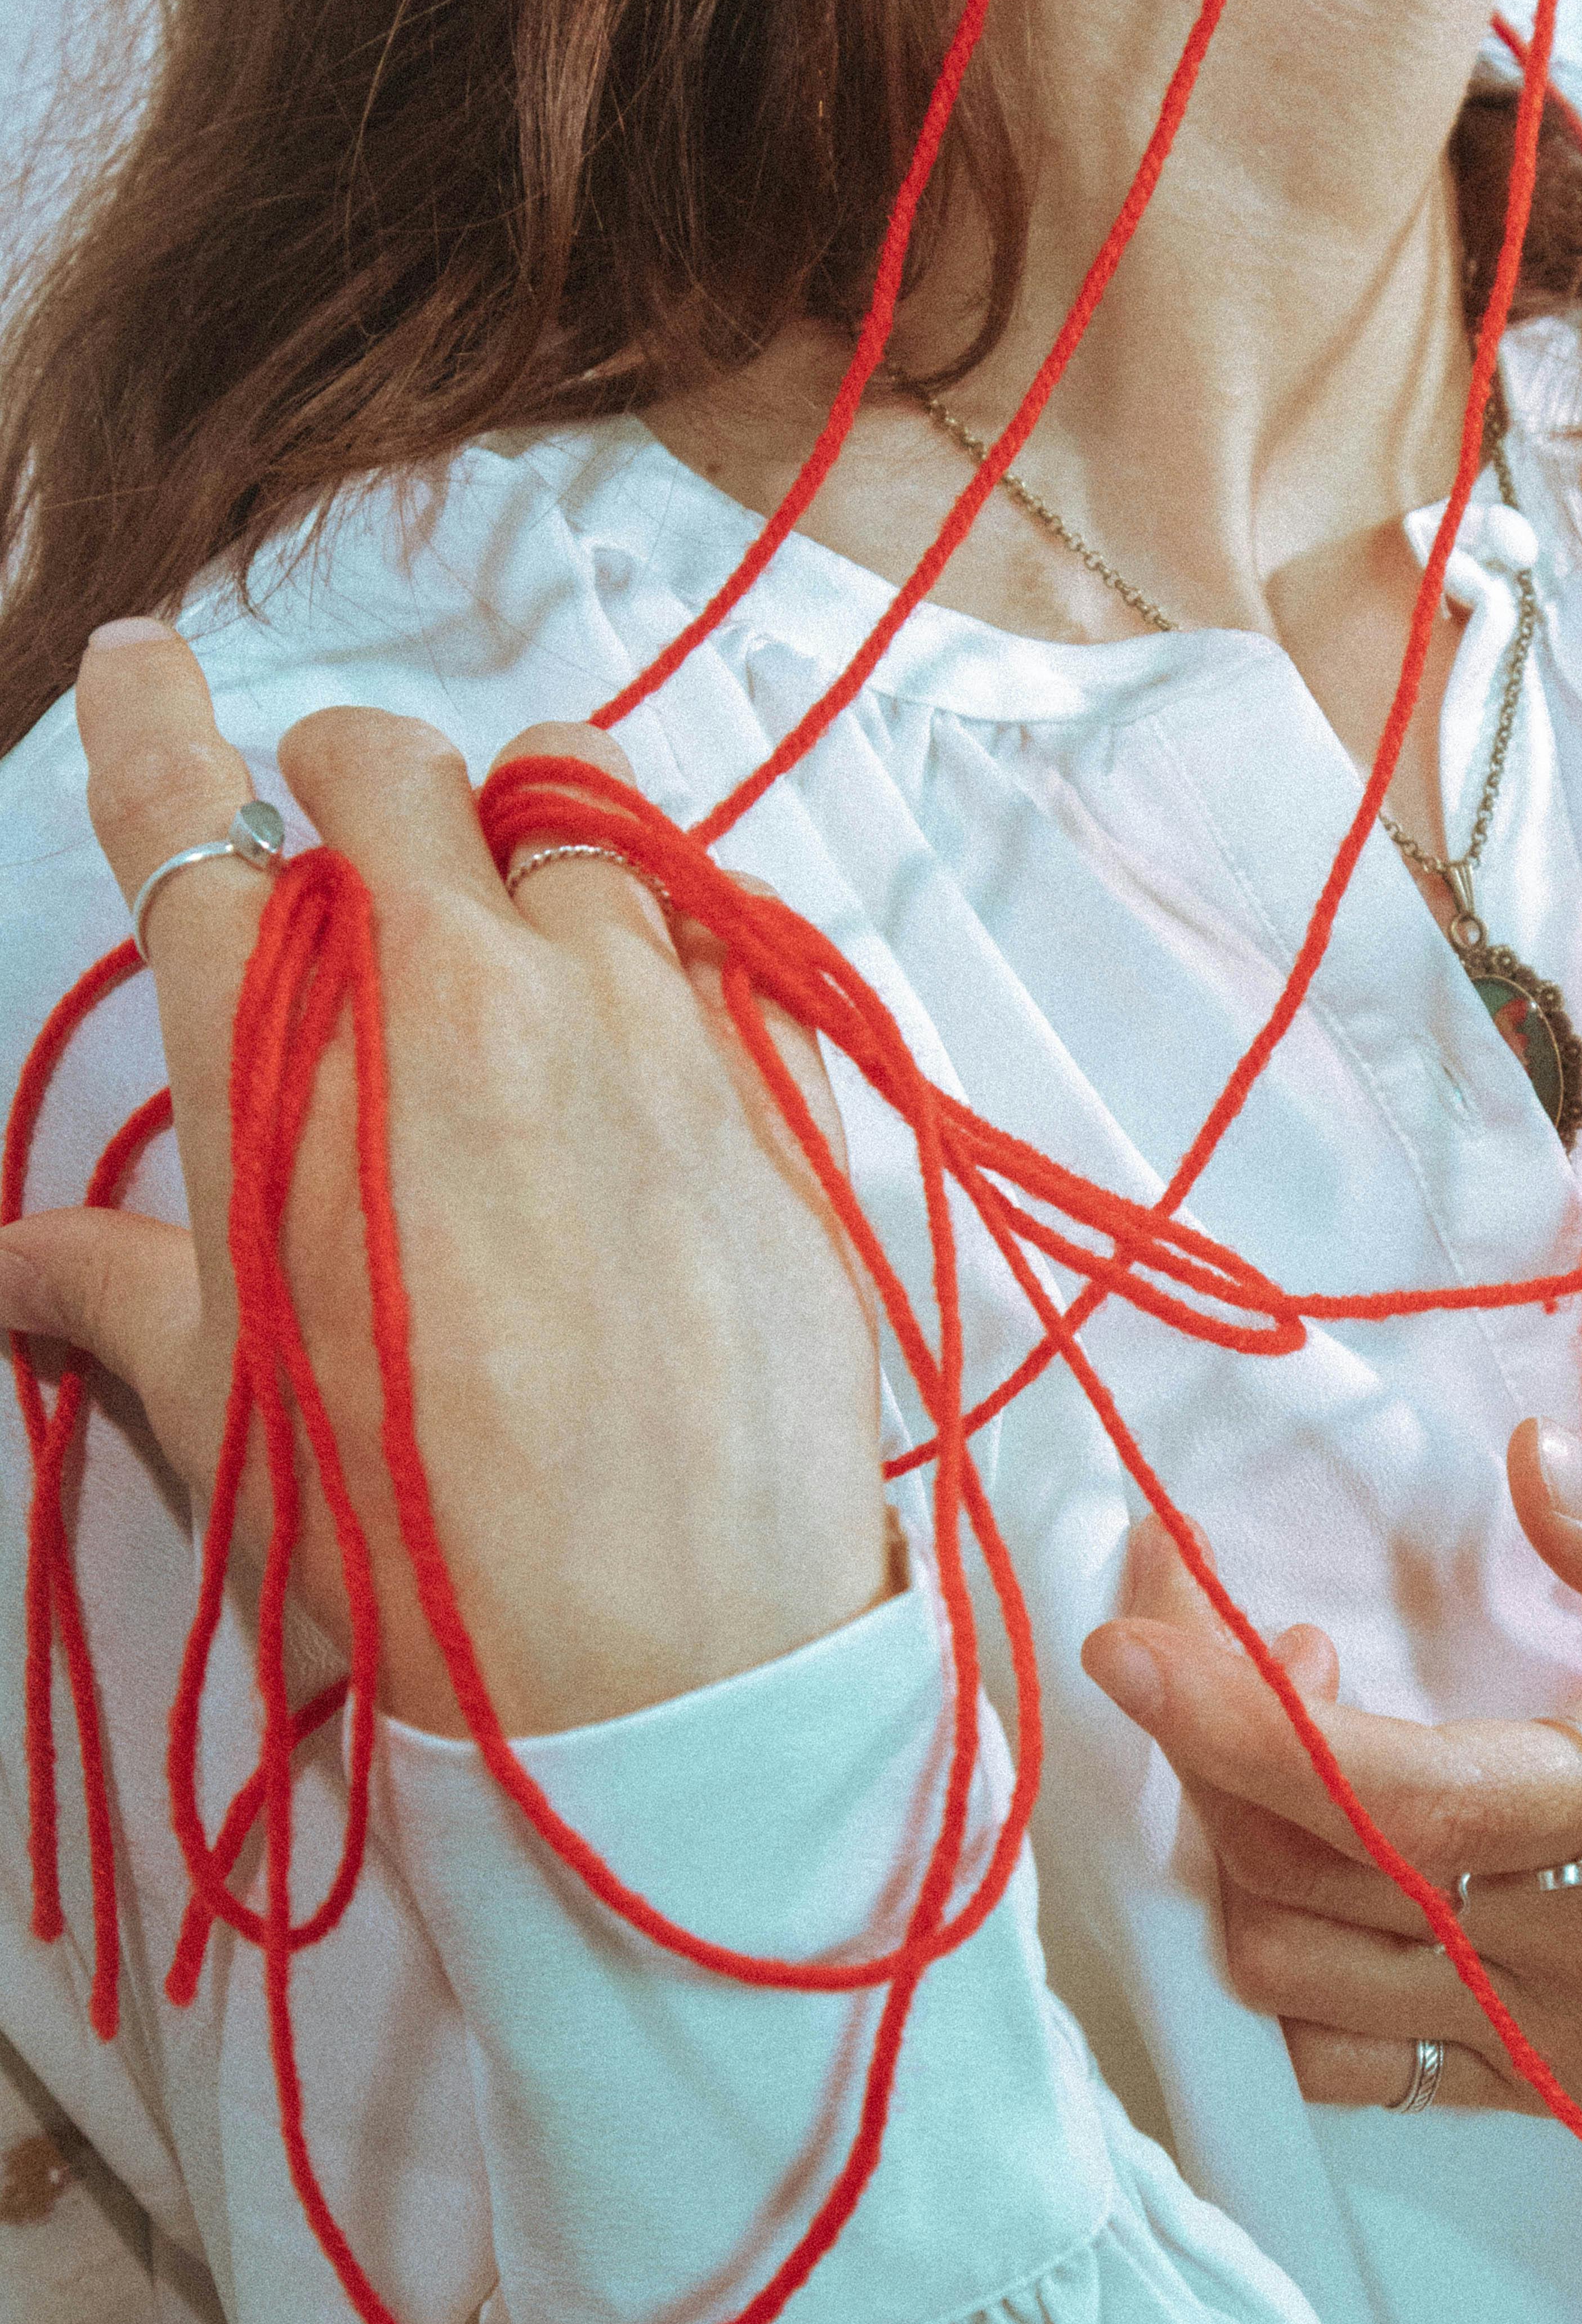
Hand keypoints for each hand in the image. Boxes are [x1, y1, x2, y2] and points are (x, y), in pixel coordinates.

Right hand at [0, 625, 888, 1733]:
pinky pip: (718, 921)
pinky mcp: (764, 1070)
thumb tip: (15, 1259)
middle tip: (357, 836)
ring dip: (533, 841)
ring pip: (578, 811)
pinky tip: (654, 1028)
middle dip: (357, 779)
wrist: (668, 1656)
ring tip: (525, 932)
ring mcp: (629, 1017)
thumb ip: (116, 1290)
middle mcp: (457, 998)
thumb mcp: (231, 1409)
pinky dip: (670, 937)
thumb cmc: (420, 1543)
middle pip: (390, 772)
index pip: (187, 832)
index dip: (154, 730)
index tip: (147, 667)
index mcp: (284, 1067)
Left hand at [1081, 1424, 1581, 2188]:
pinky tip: (1321, 1872)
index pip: (1386, 1787)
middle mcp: (1578, 1942)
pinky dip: (1294, 1978)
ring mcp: (1555, 2029)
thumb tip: (1528, 1461)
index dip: (1236, 1719)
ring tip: (1284, 1733)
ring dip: (1238, 1855)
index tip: (1132, 1631)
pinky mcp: (1553, 2078)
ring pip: (1302, 1980)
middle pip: (1302, 1877)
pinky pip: (1363, 2067)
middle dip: (1204, 1746)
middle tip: (1212, 1620)